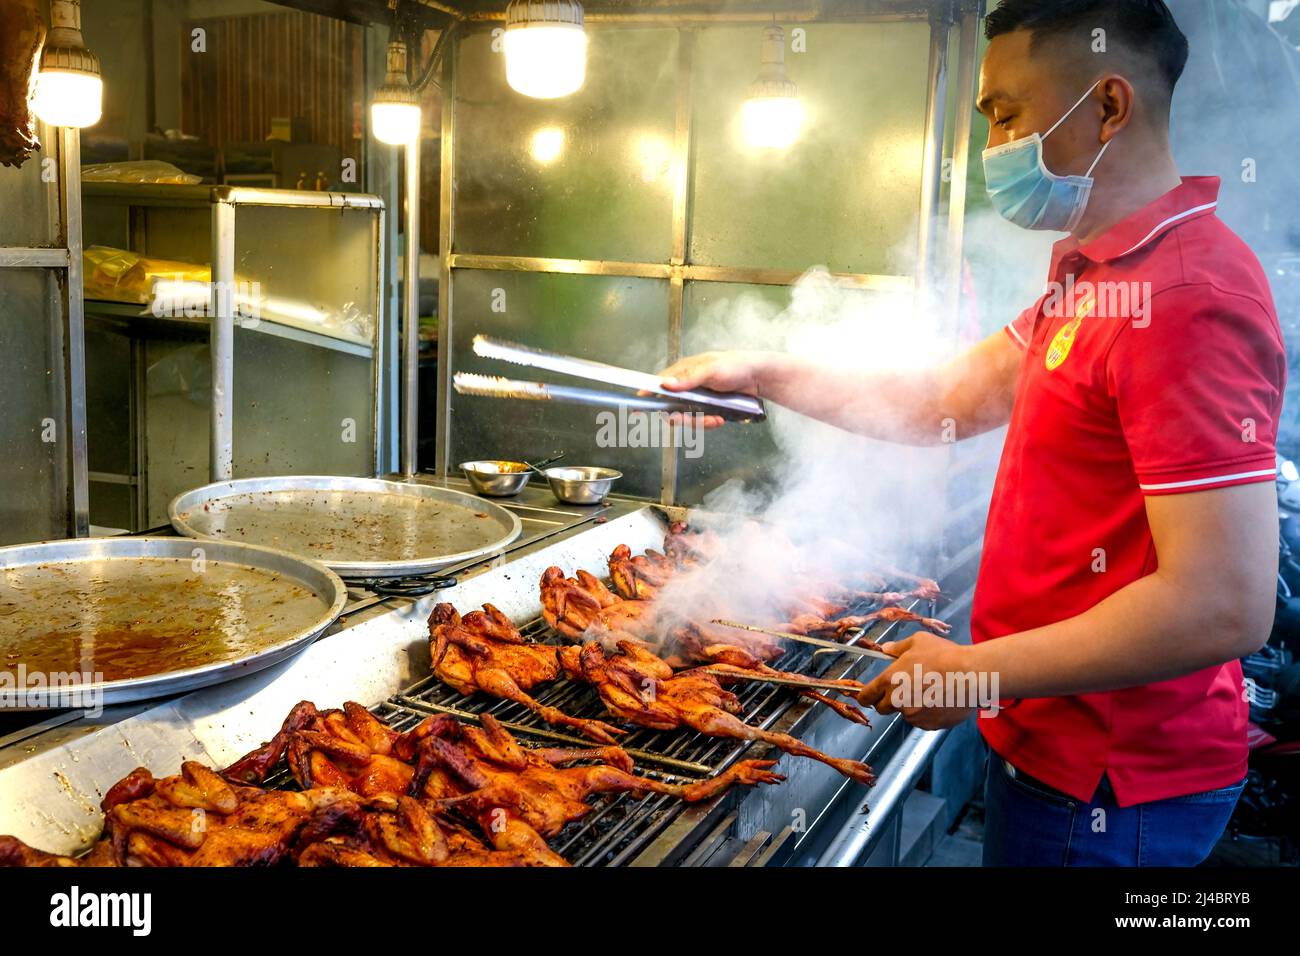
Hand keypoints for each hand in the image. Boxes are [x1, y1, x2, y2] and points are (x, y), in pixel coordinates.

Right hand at [653, 351, 775, 428]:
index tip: (638, 406)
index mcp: (684, 371)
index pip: (660, 383)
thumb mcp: (711, 370)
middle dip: (680, 417)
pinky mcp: (709, 408)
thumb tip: (666, 384)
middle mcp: (688, 385)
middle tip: (688, 420)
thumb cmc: (736, 366)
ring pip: (686, 417)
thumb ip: (688, 378)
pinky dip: (709, 423)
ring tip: (715, 419)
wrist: (759, 378)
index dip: (649, 395)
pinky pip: (701, 421)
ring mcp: (698, 398)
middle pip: (671, 407)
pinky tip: (719, 419)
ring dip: (698, 422)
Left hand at [855, 632, 980, 730]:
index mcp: (890, 680)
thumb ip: (898, 647)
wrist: (972, 676)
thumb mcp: (918, 642)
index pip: (866, 696)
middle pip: (882, 709)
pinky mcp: (930, 725)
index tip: (868, 695)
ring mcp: (914, 715)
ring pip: (905, 714)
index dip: (866, 696)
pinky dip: (926, 713)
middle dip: (887, 701)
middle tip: (902, 690)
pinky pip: (922, 721)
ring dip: (910, 706)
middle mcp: (898, 701)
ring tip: (929, 691)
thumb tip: (886, 649)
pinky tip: (939, 700)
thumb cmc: (944, 656)